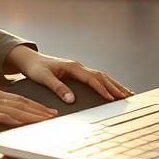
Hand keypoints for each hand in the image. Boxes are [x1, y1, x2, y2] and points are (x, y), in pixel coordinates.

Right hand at [0, 80, 58, 127]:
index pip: (19, 98)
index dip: (34, 104)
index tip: (46, 110)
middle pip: (23, 103)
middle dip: (40, 110)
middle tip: (54, 116)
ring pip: (18, 110)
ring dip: (35, 116)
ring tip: (47, 121)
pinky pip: (6, 117)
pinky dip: (19, 121)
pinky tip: (27, 124)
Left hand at [5, 46, 132, 104]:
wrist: (29, 59)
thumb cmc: (35, 68)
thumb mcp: (44, 78)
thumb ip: (57, 87)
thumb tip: (71, 100)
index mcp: (72, 66)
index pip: (91, 78)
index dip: (102, 89)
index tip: (112, 99)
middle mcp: (78, 66)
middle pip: (101, 76)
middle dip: (115, 87)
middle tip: (129, 97)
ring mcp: (79, 68)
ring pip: (101, 76)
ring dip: (114, 85)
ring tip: (129, 94)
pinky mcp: (77, 72)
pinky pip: (96, 78)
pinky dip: (107, 84)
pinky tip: (113, 91)